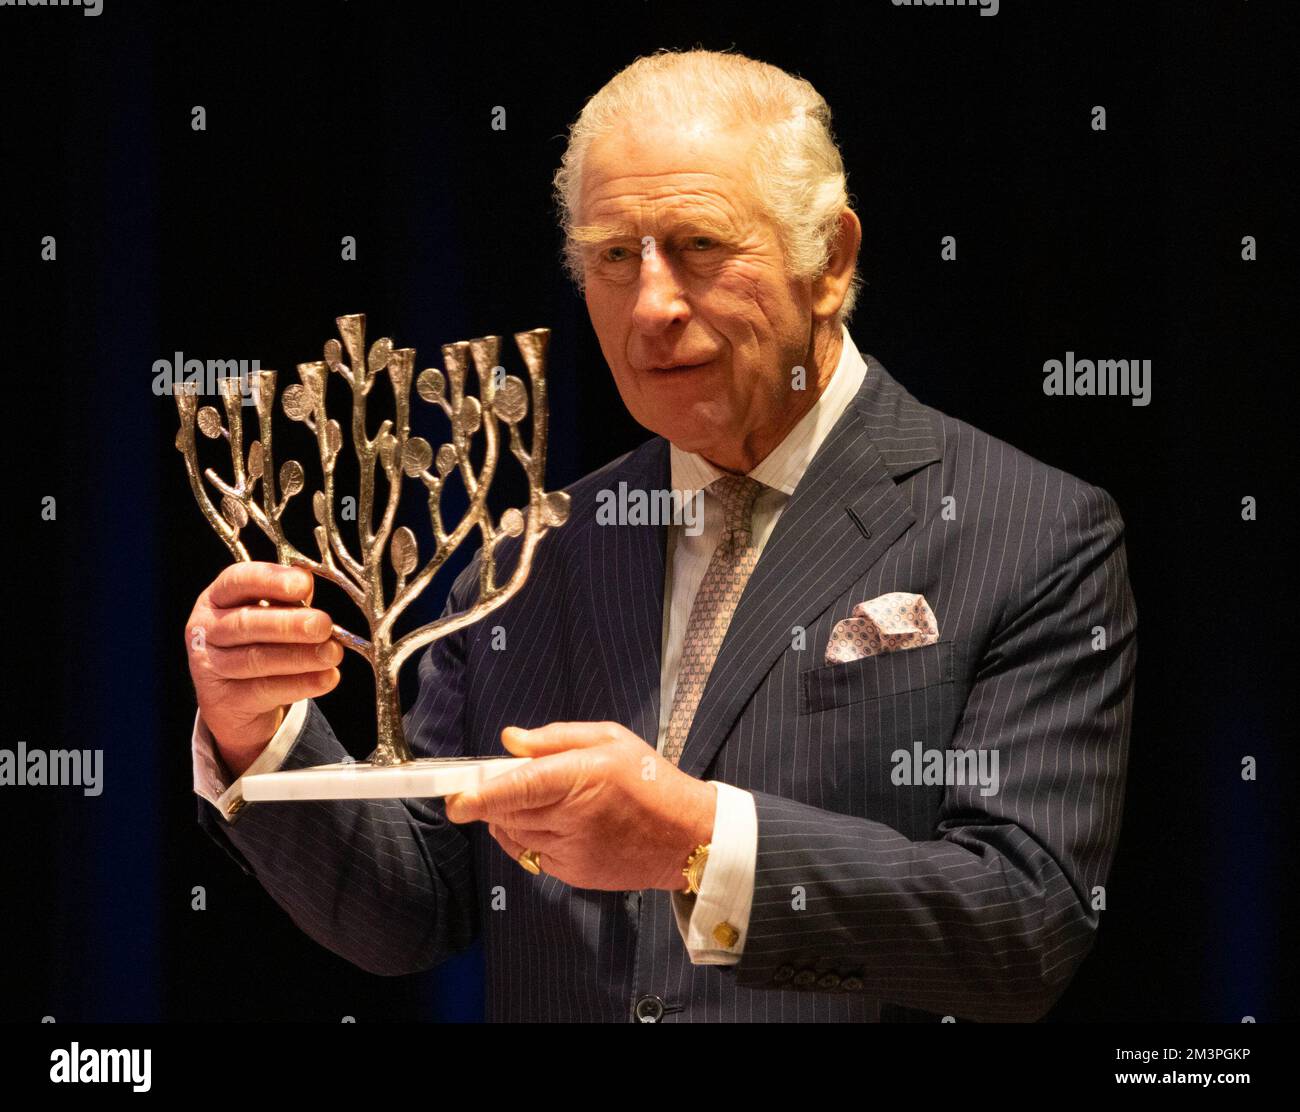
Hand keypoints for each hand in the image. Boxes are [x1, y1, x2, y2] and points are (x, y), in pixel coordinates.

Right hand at [185, 561, 341, 777]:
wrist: (234, 700)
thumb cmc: (257, 643)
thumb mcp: (268, 614)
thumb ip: (287, 598)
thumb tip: (308, 582)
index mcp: (218, 597)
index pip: (238, 580)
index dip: (271, 580)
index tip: (303, 583)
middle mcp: (206, 628)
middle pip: (245, 623)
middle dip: (289, 624)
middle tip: (323, 625)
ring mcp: (210, 666)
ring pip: (255, 659)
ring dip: (300, 656)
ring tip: (332, 653)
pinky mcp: (222, 700)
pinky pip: (264, 690)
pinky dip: (300, 684)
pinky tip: (326, 677)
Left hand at [443, 722, 716, 891]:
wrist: (687, 837)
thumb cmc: (651, 781)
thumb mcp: (610, 739)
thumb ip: (555, 738)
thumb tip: (510, 740)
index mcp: (582, 777)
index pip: (519, 787)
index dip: (481, 794)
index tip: (454, 796)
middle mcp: (573, 817)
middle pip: (507, 812)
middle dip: (489, 799)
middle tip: (490, 782)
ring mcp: (572, 850)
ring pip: (515, 835)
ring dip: (507, 817)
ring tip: (531, 799)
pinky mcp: (573, 874)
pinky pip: (531, 855)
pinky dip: (524, 837)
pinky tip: (544, 821)